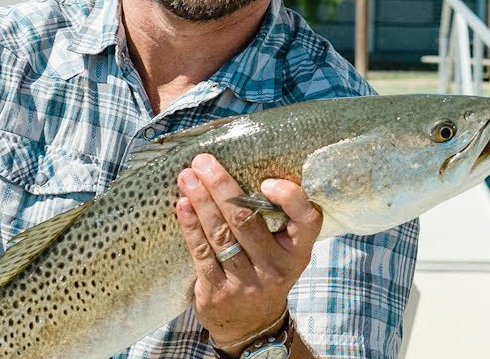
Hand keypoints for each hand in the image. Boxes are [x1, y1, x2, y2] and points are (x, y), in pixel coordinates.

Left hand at [176, 153, 321, 348]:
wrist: (251, 326)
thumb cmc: (267, 272)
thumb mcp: (284, 252)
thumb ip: (276, 219)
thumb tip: (242, 170)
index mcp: (298, 252)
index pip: (307, 220)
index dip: (290, 198)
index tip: (268, 181)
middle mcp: (275, 268)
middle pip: (246, 220)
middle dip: (222, 186)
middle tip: (203, 162)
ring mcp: (246, 282)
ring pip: (220, 234)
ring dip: (200, 201)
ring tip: (187, 177)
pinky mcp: (218, 292)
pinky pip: (201, 253)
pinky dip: (190, 226)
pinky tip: (182, 206)